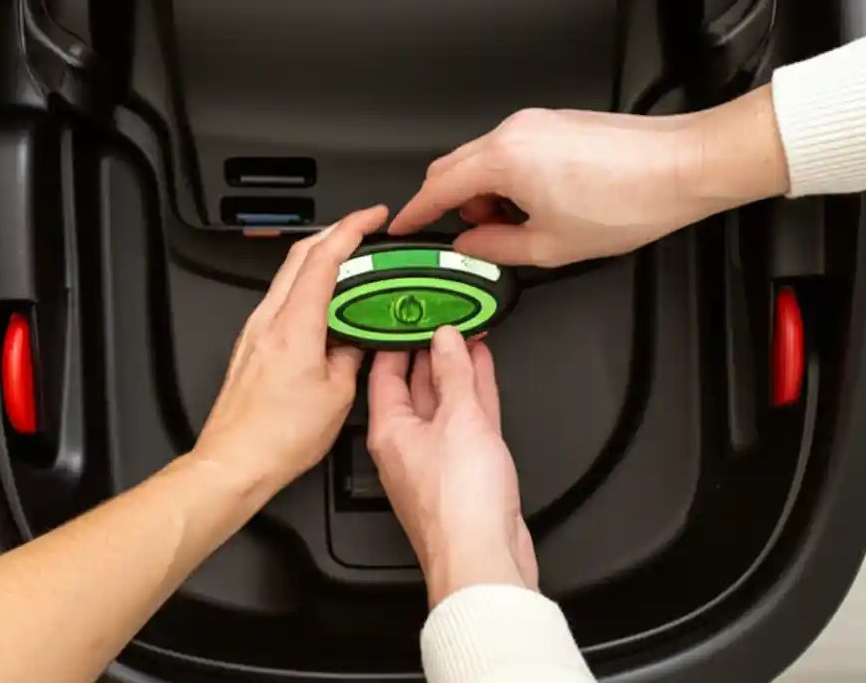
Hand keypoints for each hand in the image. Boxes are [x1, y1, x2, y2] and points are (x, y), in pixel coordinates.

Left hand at [195, 206, 387, 491]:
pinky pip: (281, 302)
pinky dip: (306, 290)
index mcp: (294, 326)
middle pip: (299, 255)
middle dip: (333, 234)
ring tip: (349, 268)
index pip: (323, 257)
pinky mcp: (251, 347)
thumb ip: (352, 356)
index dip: (350, 229)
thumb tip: (359, 339)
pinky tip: (324, 307)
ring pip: (288, 277)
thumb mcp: (337, 396)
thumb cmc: (277, 437)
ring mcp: (255, 332)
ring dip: (319, 262)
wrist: (235, 462)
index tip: (372, 216)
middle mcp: (268, 321)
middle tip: (363, 232)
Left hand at [367, 327, 537, 606]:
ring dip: (454, 367)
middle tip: (439, 312)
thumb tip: (447, 340)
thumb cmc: (457, 507)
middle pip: (413, 382)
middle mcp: (405, 443)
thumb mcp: (459, 420)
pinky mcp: (462, 469)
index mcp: (387, 429)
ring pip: (443, 399)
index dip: (395, 334)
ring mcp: (434, 457)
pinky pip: (464, 419)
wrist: (481, 559)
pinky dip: (473, 392)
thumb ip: (455, 375)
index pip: (384, 369)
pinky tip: (481, 370)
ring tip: (465, 331)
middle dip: (428, 347)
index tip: (407, 307)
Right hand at [388, 86, 788, 266]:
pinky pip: (512, 151)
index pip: (438, 186)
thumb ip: (497, 248)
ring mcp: (536, 123)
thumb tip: (472, 245)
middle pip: (455, 167)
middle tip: (467, 238)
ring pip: (484, 159)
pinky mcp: (556, 123)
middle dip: (451, 204)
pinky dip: (508, 179)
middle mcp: (513, 132)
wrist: (682, 166)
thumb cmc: (629, 200)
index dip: (416, 213)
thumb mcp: (551, 246)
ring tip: (515, 228)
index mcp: (502, 160)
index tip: (402, 226)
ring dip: (484, 193)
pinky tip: (536, 207)